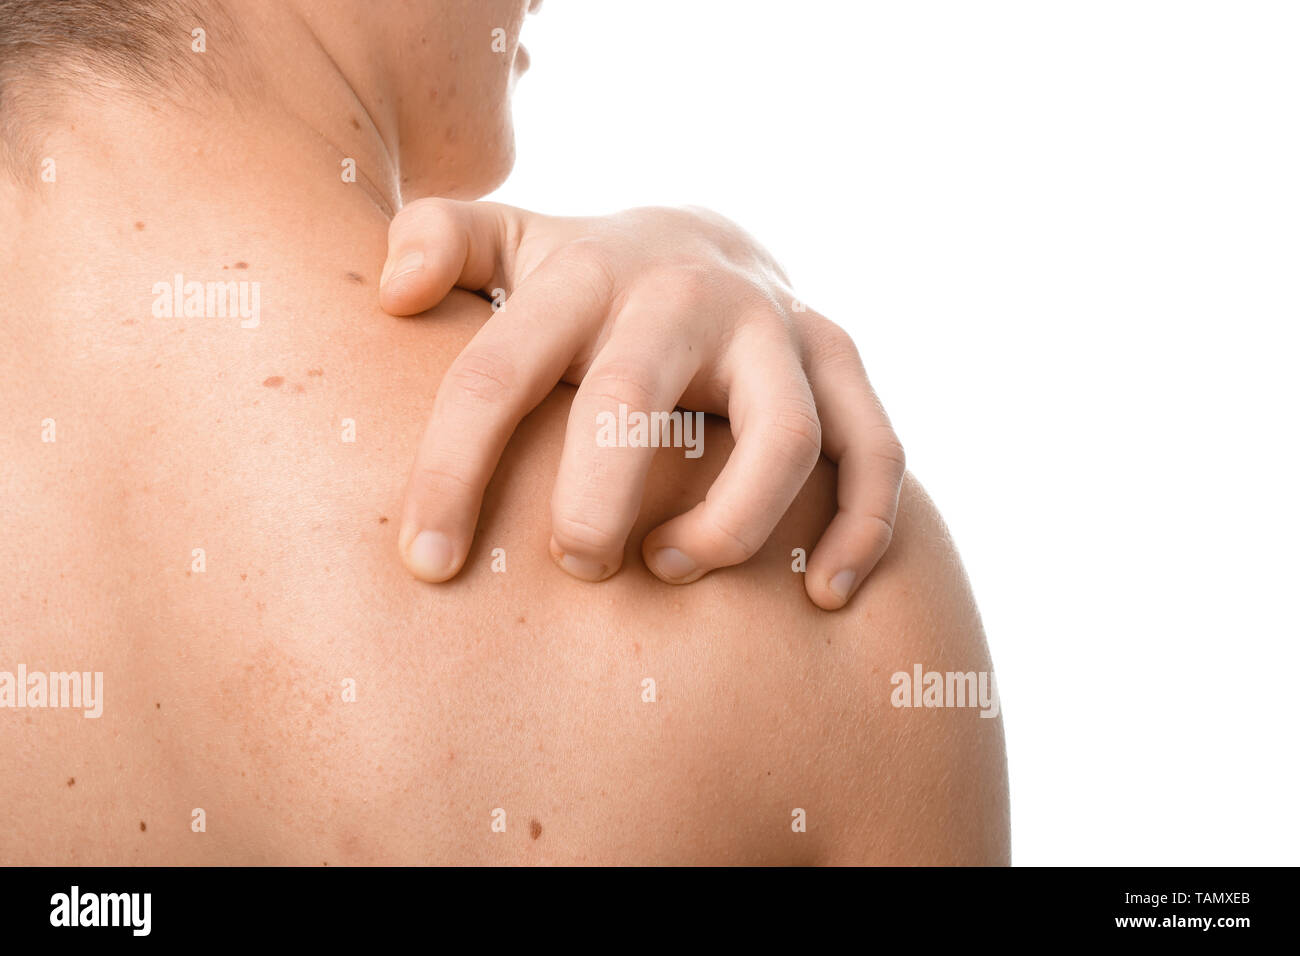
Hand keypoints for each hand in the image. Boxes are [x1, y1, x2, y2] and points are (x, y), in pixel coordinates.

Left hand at [380, 201, 904, 609]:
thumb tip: (391, 292)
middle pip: (632, 401)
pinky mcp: (840, 358)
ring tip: (671, 572)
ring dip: (727, 525)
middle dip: (591, 503)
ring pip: (781, 436)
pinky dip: (861, 529)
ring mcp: (775, 326)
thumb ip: (440, 241)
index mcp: (585, 272)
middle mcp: (684, 292)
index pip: (498, 373)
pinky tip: (820, 595)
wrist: (709, 236)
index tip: (428, 567)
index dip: (450, 474)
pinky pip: (876, 449)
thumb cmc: (587, 277)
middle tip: (574, 566)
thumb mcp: (510, 242)